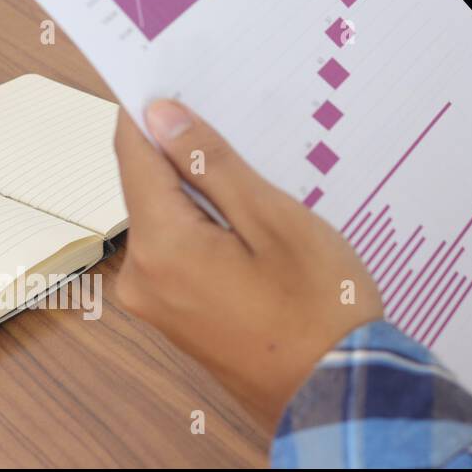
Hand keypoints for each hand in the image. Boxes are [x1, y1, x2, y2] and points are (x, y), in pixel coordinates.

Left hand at [113, 100, 383, 432]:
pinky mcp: (181, 318)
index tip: (185, 82)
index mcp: (161, 248)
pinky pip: (184, 254)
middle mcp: (143, 279)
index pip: (133, 154)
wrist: (338, 388)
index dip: (155, 113)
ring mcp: (159, 304)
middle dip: (191, 156)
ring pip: (172, 221)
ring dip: (210, 195)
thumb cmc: (318, 308)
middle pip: (151, 188)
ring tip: (272, 186)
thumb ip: (211, 165)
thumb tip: (162, 117)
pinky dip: (215, 230)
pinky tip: (263, 229)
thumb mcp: (273, 218)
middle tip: (252, 135)